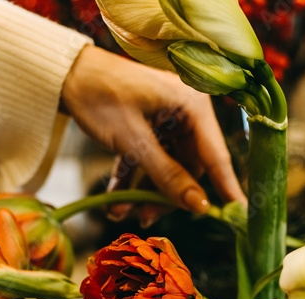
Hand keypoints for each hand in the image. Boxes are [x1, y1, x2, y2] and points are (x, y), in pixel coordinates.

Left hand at [61, 46, 245, 223]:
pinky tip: (116, 199)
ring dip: (147, 191)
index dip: (227, 188)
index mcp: (192, 104)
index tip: (239, 216)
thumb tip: (200, 207)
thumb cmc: (99, 97)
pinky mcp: (150, 126)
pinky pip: (150, 159)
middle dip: (169, 195)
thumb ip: (168, 176)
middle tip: (148, 217)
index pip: (216, 156)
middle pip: (190, 166)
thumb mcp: (133, 141)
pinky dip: (134, 178)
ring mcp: (168, 119)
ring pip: (169, 167)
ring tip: (125, 213)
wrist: (64, 74)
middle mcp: (186, 111)